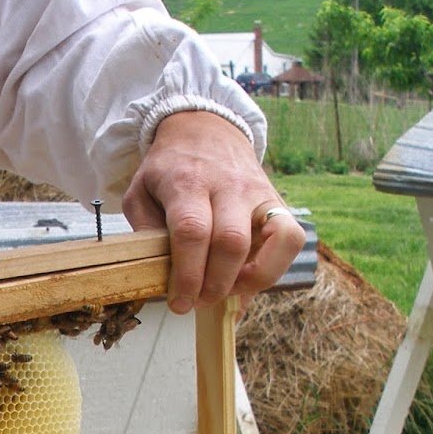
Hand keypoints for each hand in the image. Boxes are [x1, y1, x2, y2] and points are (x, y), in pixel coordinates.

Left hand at [121, 109, 304, 314]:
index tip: (179, 302)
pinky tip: (248, 279)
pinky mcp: (278, 202)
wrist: (205, 130)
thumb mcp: (140, 192)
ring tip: (227, 294)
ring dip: (253, 280)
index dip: (188, 275)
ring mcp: (259, 193)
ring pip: (275, 239)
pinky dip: (275, 267)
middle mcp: (229, 186)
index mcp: (188, 182)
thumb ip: (146, 231)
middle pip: (232, 242)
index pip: (192, 231)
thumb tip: (161, 274)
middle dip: (216, 285)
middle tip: (197, 303)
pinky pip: (291, 238)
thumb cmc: (169, 170)